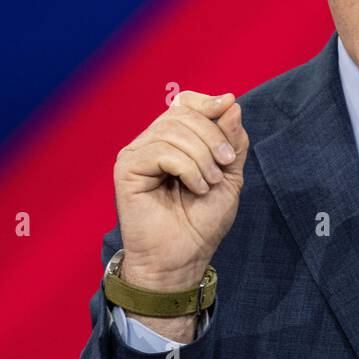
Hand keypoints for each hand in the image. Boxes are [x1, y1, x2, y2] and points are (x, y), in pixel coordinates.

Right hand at [113, 90, 248, 292]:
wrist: (184, 257)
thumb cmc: (203, 222)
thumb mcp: (230, 175)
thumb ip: (232, 141)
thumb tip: (231, 103)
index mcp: (174, 141)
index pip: (185, 103)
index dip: (207, 101)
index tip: (228, 105)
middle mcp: (152, 142)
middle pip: (183, 114)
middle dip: (213, 136)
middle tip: (226, 165)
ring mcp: (137, 154)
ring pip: (173, 131)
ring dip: (202, 157)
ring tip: (210, 184)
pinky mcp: (126, 169)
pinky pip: (161, 151)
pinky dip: (187, 168)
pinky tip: (195, 188)